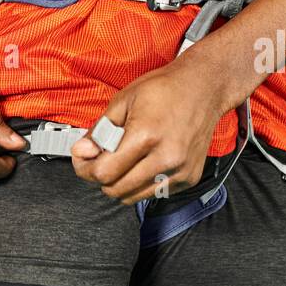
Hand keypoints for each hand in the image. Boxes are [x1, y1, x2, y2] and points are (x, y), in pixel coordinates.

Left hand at [69, 52, 230, 203]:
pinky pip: (153, 193)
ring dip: (120, 182)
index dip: (85, 169)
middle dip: (100, 176)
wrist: (205, 88)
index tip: (82, 160)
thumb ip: (100, 130)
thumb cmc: (165, 89)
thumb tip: (81, 152)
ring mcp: (180, 171)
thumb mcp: (124, 100)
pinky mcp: (189, 178)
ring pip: (133, 197)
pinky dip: (141, 183)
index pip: (104, 172)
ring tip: (122, 159)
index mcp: (146, 135)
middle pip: (116, 189)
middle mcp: (166, 158)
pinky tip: (144, 162)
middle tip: (99, 158)